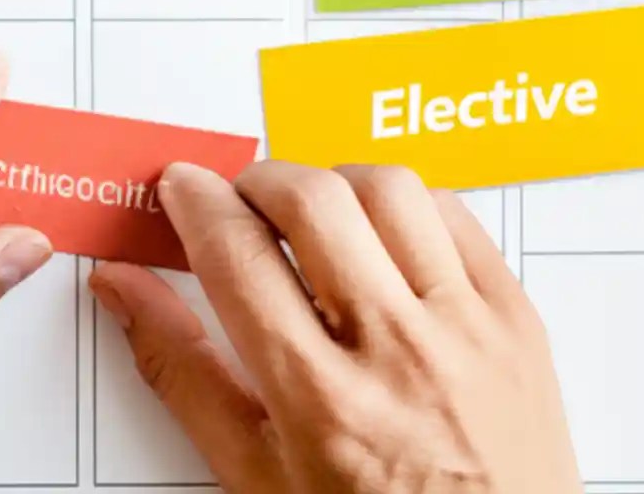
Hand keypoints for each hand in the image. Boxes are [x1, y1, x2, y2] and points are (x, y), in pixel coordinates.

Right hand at [90, 161, 581, 493]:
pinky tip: (382, 236)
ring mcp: (468, 331)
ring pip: (390, 190)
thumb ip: (182, 372)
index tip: (182, 187)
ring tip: (313, 217)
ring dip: (333, 183)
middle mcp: (399, 354)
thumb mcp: (255, 473)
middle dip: (257, 179)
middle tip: (239, 201)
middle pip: (313, 201)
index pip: (238, 256)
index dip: (195, 202)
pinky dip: (406, 205)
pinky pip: (458, 215)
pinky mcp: (517, 319)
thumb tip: (126, 291)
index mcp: (322, 402)